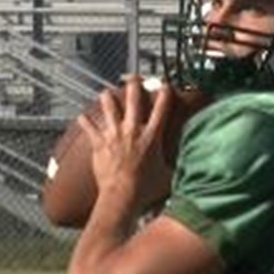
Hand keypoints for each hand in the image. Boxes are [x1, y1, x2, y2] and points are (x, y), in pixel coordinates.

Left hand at [77, 75, 173, 214]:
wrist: (121, 196)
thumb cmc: (146, 190)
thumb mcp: (168, 177)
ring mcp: (114, 135)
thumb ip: (178, 168)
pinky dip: (85, 121)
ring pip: (109, 106)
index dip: (164, 93)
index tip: (165, 84)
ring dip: (107, 98)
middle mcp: (133, 130)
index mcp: (152, 136)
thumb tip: (191, 168)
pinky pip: (90, 127)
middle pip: (134, 99)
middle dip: (134, 84)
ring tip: (106, 92)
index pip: (162, 108)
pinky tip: (82, 117)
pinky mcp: (99, 143)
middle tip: (133, 77)